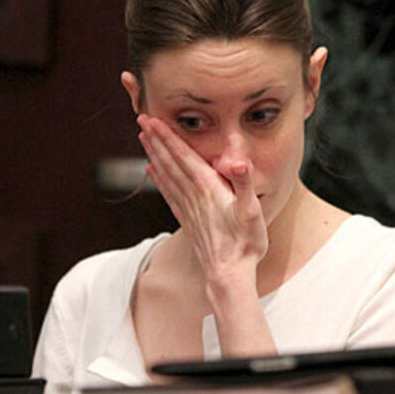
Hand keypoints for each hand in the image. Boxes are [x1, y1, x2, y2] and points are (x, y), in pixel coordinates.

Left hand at [137, 114, 267, 293]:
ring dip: (155, 155)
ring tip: (144, 139)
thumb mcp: (252, 210)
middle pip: (171, 162)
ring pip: (166, 176)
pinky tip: (152, 172)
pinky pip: (169, 194)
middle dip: (157, 140)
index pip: (184, 156)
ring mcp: (189, 209)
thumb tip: (238, 161)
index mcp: (208, 188)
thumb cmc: (245, 242)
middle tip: (142, 119)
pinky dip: (158, 180)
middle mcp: (194, 196)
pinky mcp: (188, 221)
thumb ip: (244, 184)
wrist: (229, 274)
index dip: (168, 137)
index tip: (153, 119)